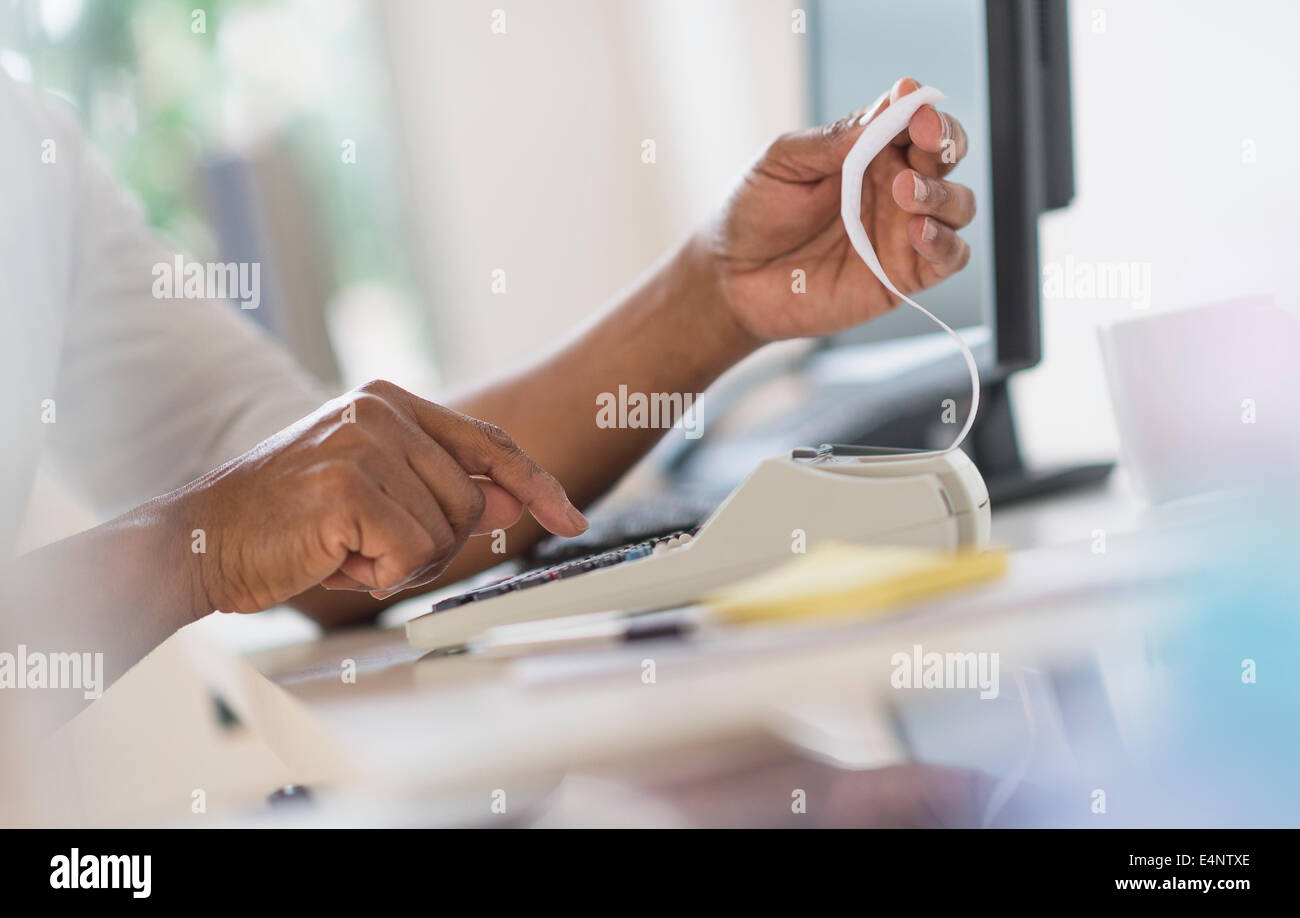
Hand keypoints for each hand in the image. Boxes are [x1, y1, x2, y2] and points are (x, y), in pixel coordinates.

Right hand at [174, 379, 587, 613]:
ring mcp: (365, 441)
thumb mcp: (375, 501)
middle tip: (368, 548)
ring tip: (343, 547)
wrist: (198, 542)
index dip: (535, 485)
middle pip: (472, 500)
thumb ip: (445, 493)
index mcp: (388, 401)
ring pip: (447, 530)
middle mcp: (380, 408)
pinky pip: (414, 553)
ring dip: (402, 562)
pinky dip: (379, 574)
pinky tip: (333, 557)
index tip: (570, 517)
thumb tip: (515, 500)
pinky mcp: (350, 483)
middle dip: (432, 546)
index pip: (487, 443)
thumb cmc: (284, 524)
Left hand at [702, 76, 974, 341]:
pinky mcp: (902, 277)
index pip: (914, 120)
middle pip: (947, 156)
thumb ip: (835, 140)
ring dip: (943, 193)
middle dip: (944, 143)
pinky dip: (946, 243)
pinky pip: (949, 258)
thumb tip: (888, 109)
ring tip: (906, 191)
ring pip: (958, 205)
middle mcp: (894, 187)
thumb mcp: (783, 162)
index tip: (912, 103)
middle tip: (924, 141)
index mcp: (869, 151)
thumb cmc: (754, 214)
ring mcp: (902, 232)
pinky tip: (918, 233)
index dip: (921, 109)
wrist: (731, 279)